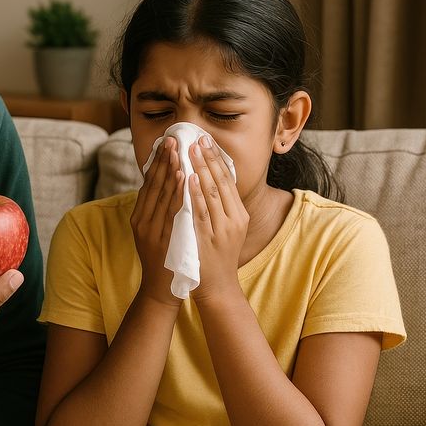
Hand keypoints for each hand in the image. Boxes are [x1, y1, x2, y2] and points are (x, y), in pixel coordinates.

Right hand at [130, 136, 184, 307]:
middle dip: (163, 161)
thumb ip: (157, 209)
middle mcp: (142, 221)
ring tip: (178, 152)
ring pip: (162, 195)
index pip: (148, 183)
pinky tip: (184, 177)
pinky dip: (178, 191)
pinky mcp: (163, 238)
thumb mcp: (153, 231)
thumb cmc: (162, 257)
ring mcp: (151, 230)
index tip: (166, 143)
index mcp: (139, 216)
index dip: (156, 162)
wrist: (162, 289)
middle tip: (172, 140)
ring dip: (170, 172)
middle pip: (152, 185)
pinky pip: (172, 210)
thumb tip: (165, 183)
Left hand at [188, 135, 248, 300]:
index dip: (217, 159)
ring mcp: (221, 230)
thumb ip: (222, 206)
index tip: (206, 141)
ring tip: (191, 150)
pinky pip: (198, 210)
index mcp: (239, 215)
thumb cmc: (218, 255)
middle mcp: (234, 220)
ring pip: (210, 193)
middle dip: (208, 159)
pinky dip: (193, 192)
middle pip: (220, 183)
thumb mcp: (227, 228)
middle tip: (197, 138)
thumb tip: (211, 177)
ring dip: (200, 169)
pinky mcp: (206, 238)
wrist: (217, 287)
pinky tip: (186, 177)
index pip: (228, 181)